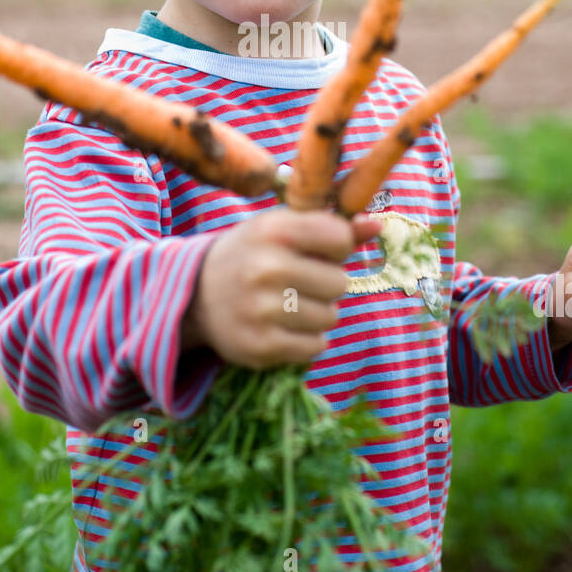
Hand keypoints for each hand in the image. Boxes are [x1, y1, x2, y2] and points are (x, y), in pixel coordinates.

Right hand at [182, 207, 383, 369]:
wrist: (194, 295)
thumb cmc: (251, 254)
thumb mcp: (282, 229)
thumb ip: (330, 227)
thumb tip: (376, 225)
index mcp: (272, 230)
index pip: (339, 238)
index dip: (336, 247)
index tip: (317, 251)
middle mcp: (265, 268)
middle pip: (339, 282)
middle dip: (326, 284)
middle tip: (299, 282)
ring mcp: (261, 310)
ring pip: (330, 316)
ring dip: (317, 313)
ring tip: (288, 304)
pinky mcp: (261, 346)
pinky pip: (316, 345)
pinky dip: (307, 339)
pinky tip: (284, 326)